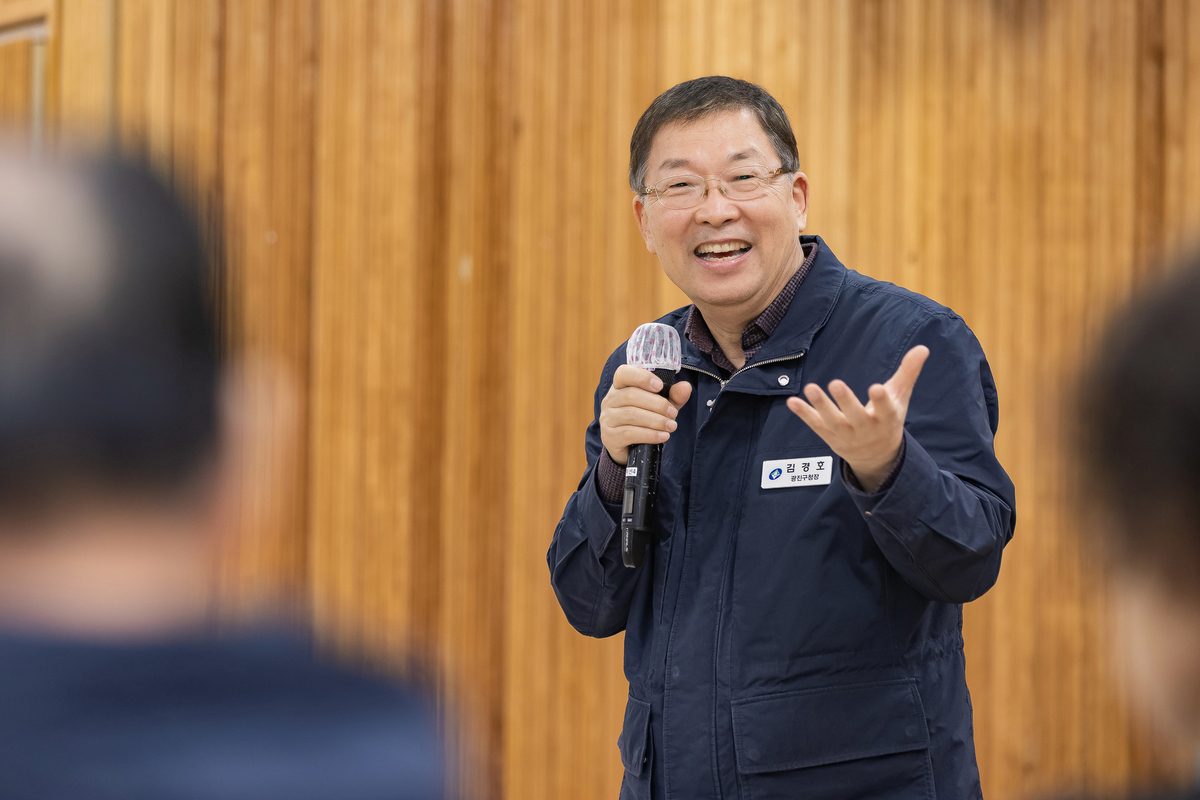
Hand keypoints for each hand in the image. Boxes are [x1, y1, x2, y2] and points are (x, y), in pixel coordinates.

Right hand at [599, 364, 692, 464]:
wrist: (628, 447)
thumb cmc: (644, 419)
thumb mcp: (661, 405)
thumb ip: (673, 396)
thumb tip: (686, 387)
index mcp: (620, 386)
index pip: (624, 373)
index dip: (642, 377)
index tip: (660, 386)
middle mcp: (610, 400)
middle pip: (631, 396)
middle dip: (657, 404)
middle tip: (673, 413)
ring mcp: (608, 418)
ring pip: (631, 415)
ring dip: (656, 421)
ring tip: (671, 426)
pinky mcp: (610, 437)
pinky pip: (630, 433)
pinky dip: (650, 435)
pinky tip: (663, 436)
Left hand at [785, 345, 929, 492]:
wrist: (876, 456)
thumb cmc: (889, 418)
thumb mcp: (900, 397)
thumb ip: (908, 372)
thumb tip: (923, 348)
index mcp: (887, 418)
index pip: (886, 410)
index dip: (881, 400)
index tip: (877, 387)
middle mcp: (866, 428)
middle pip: (855, 416)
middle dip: (846, 401)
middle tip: (836, 383)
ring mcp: (846, 434)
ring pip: (832, 421)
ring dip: (821, 405)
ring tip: (810, 388)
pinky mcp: (829, 436)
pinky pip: (815, 425)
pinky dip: (804, 414)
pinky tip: (792, 401)